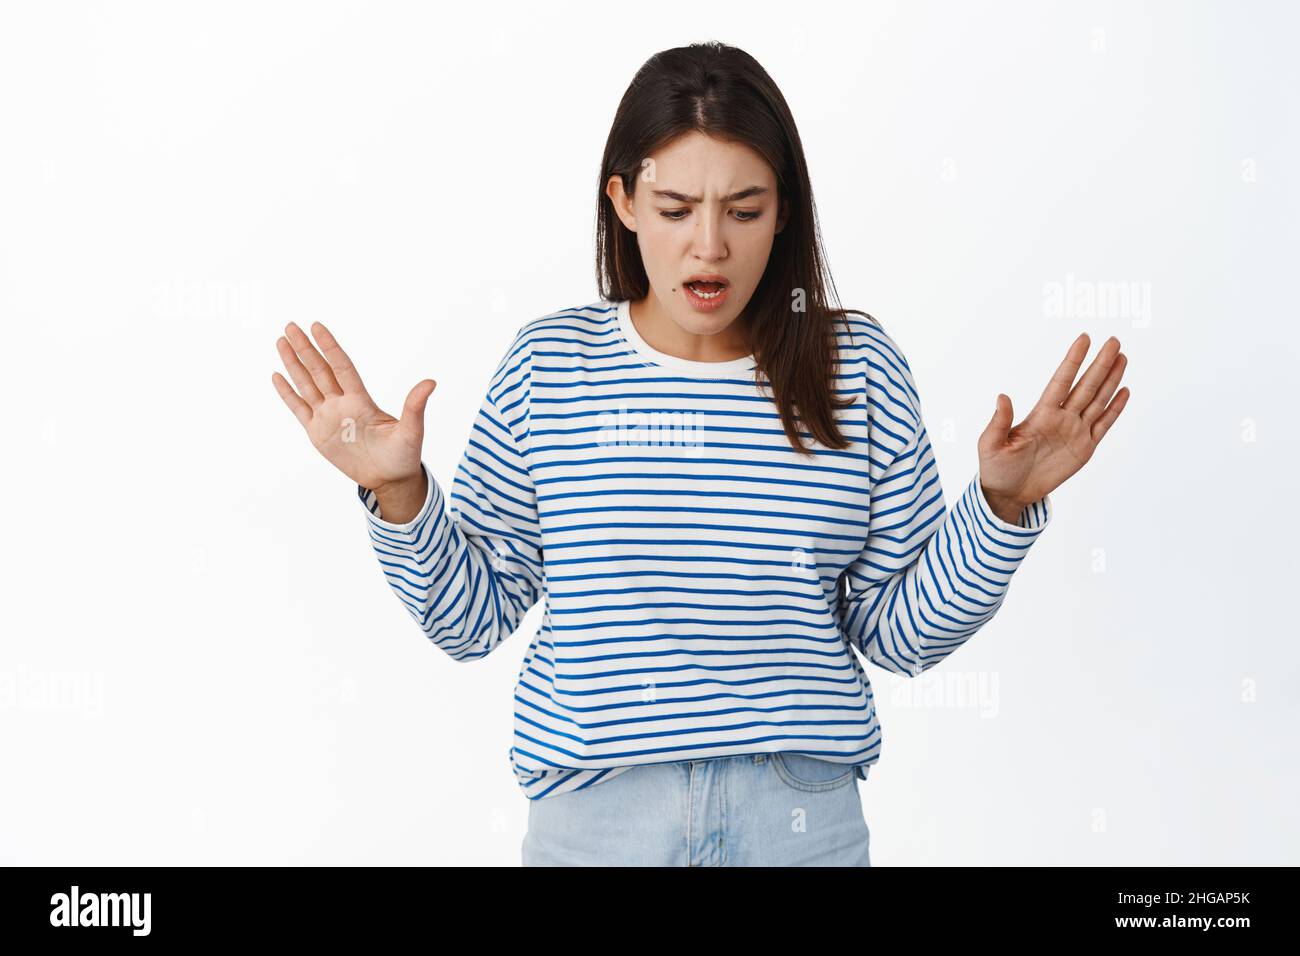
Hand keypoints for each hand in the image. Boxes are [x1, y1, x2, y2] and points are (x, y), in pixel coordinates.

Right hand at [271, 321, 435, 494]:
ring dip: (293, 364)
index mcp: (362, 400)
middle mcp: (342, 403)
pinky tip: (277, 375)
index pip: (342, 366)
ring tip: (281, 341)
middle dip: (305, 348)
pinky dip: (287, 393)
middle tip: (290, 325)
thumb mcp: (412, 431)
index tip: (316, 326)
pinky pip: (299, 408)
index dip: (329, 347)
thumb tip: (431, 383)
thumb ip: (415, 406)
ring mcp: (328, 416)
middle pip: (319, 370)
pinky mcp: (317, 433)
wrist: (390, 479)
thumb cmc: (404, 455)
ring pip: (306, 384)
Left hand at [977, 332, 1130, 518]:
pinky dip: (1115, 409)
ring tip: (1122, 358)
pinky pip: (1103, 425)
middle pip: (1086, 386)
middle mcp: (1061, 418)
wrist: (1009, 493)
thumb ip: (999, 421)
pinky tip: (1124, 391)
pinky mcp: (1084, 449)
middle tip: (1114, 341)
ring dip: (1111, 380)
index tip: (1084, 339)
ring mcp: (1075, 432)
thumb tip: (1002, 397)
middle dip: (1100, 364)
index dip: (1073, 360)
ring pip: (1098, 401)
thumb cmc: (996, 468)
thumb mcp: (991, 444)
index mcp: (1040, 413)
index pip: (1061, 380)